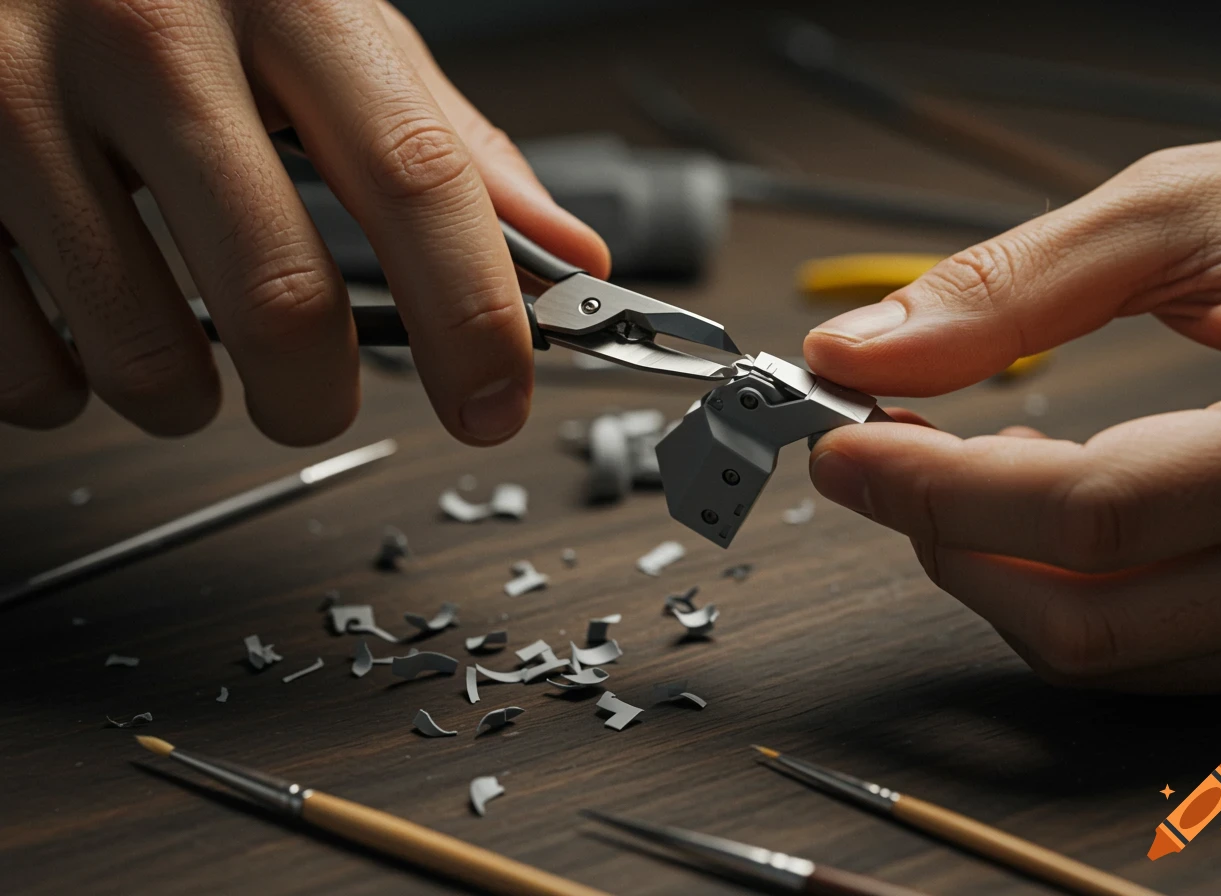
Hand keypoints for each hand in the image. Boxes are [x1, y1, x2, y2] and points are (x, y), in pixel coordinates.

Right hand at [0, 0, 607, 444]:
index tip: (495, 403)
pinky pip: (25, 369)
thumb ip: (439, 139)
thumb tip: (561, 252)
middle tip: (315, 400)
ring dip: (189, 398)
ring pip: (147, 359)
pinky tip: (84, 318)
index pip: (415, 176)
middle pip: (281, 300)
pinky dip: (72, 386)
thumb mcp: (319, 26)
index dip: (474, 317)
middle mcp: (143, 34)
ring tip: (182, 345)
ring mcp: (12, 98)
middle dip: (319, 401)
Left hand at [804, 130, 1220, 692]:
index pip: (1094, 514)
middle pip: (1087, 617)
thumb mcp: (1191, 214)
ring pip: (1111, 651)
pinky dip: (1069, 586)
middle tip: (886, 459)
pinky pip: (1155, 649)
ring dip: (998, 569)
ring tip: (979, 465)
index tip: (844, 443)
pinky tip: (1056, 502)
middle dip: (946, 539)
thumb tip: (861, 347)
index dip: (938, 487)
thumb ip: (1014, 289)